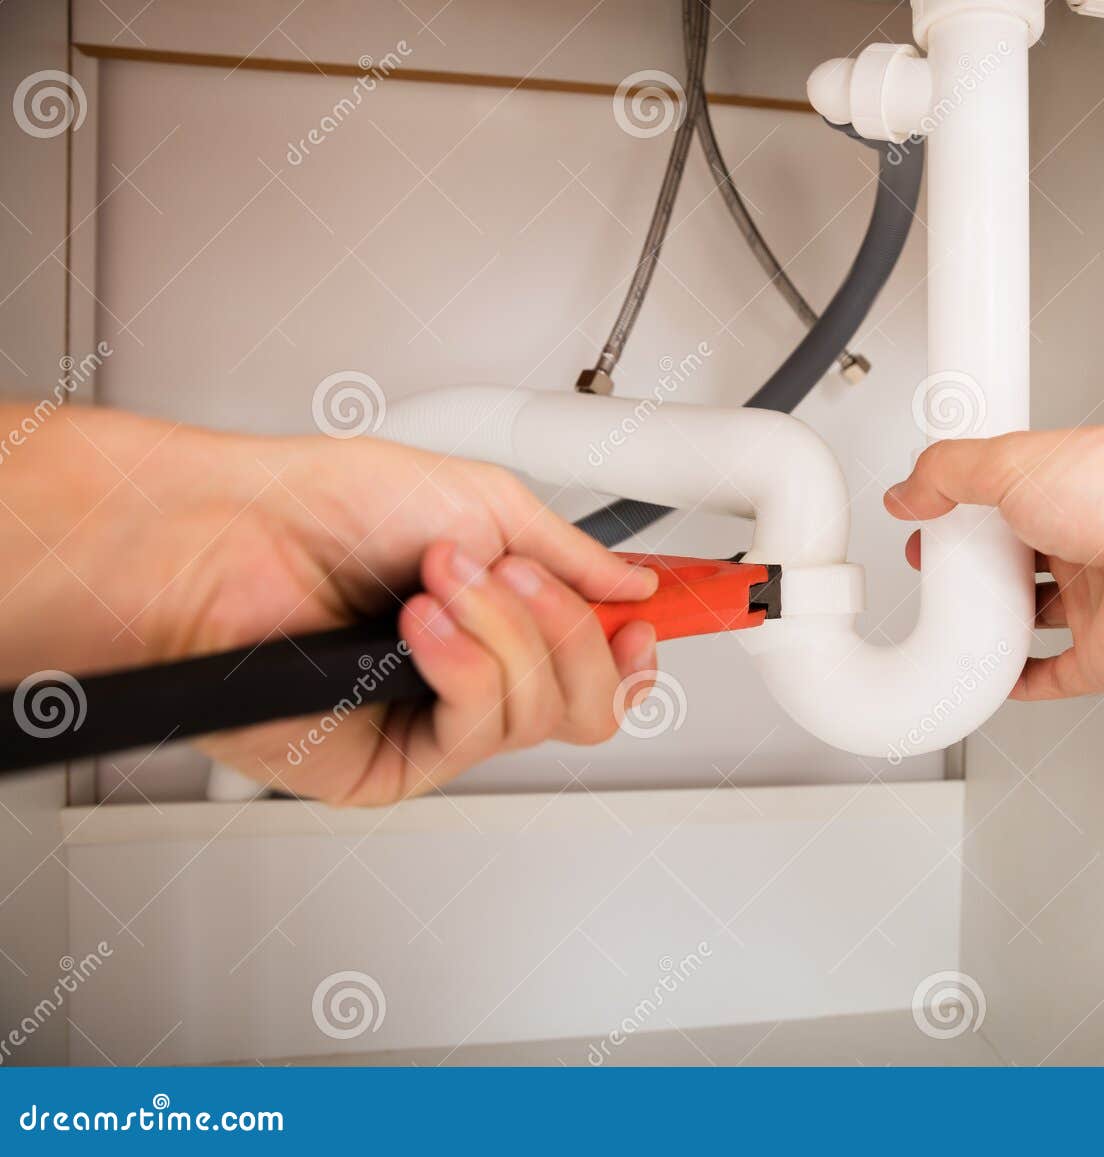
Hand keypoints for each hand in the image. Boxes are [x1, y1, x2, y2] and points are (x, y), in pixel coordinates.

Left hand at [0, 409, 659, 803]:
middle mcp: (474, 678)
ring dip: (506, 632)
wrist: (225, 536)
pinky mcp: (393, 767)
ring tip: (444, 579)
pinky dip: (464, 665)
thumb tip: (633, 584)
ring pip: (547, 716)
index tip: (671, 607)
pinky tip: (421, 624)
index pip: (601, 659)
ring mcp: (436, 726)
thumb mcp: (480, 500)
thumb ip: (568, 552)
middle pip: (595, 702)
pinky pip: (480, 733)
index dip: (645, 642)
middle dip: (573, 627)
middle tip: (521, 575)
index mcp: (500, 618)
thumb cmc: (320, 506)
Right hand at [885, 427, 1103, 700]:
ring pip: (1035, 617)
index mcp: (1071, 488)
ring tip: (952, 621)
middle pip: (1018, 561)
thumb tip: (907, 489)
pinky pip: (1054, 676)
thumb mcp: (1012, 459)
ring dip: (995, 622)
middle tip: (935, 571)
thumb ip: (949, 472)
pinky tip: (994, 675)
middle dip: (975, 568)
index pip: (1006, 498)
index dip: (962, 510)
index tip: (928, 520)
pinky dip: (1019, 680)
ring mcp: (1098, 604)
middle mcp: (1089, 543)